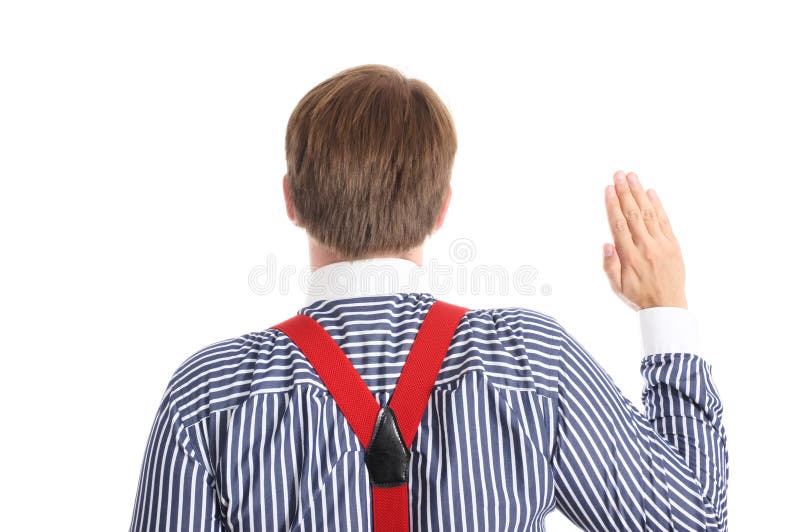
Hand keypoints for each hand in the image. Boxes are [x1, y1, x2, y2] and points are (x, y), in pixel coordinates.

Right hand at [602, 170, 687, 310]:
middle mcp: (646, 246)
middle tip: (619, 174)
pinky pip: (664, 221)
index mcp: (629, 256)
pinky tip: (650, 192)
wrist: (668, 307)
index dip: (612, 204)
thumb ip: (609, 265)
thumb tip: (606, 244)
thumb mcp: (616, 286)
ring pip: (648, 213)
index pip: (619, 224)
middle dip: (625, 192)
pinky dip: (657, 205)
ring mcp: (661, 244)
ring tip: (632, 177)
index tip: (608, 188)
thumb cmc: (638, 296)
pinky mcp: (673, 244)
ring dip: (639, 193)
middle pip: (633, 213)